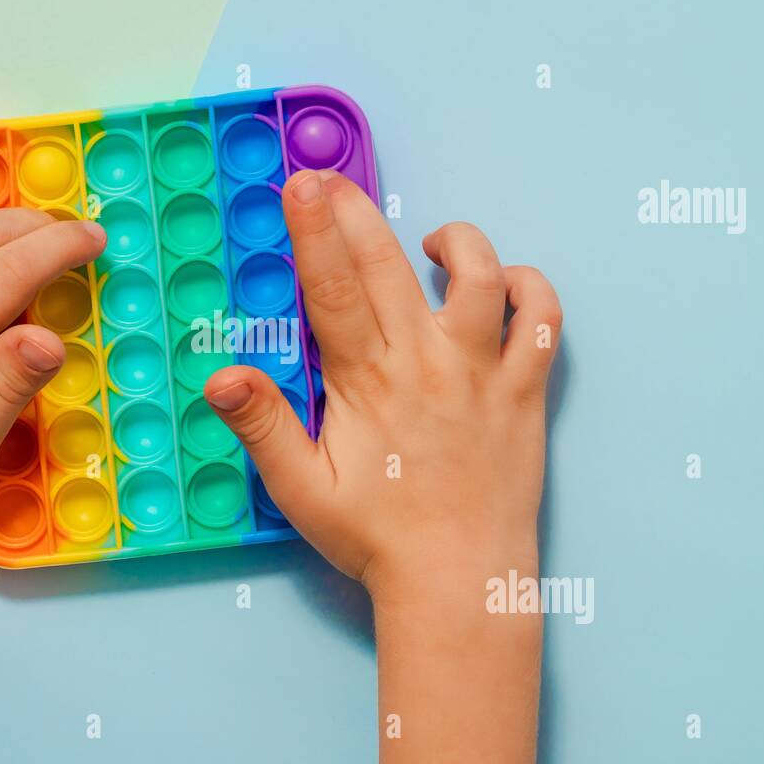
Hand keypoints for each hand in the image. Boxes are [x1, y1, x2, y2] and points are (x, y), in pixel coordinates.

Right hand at [203, 169, 560, 604]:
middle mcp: (427, 364)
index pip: (332, 288)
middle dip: (358, 212)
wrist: (460, 581)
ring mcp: (484, 373)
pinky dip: (530, 290)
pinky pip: (544, 322)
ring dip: (457, 242)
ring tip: (429, 241)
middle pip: (390, 265)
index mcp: (368, 383)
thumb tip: (220, 377)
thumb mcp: (301, 489)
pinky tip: (504, 285)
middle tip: (334, 181)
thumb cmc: (377, 538)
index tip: (301, 184)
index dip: (314, 229)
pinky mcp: (526, 391)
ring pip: (482, 277)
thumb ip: (262, 426)